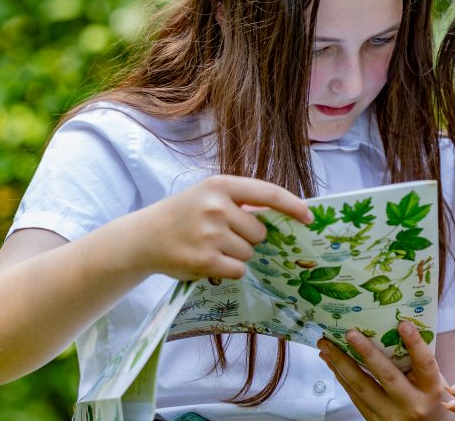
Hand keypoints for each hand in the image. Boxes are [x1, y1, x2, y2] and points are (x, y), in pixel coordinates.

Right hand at [133, 175, 311, 280]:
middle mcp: (216, 207)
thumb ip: (242, 202)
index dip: (292, 206)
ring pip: (250, 252)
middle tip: (222, 236)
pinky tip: (208, 261)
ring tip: (210, 247)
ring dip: (236, 254)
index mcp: (221, 185)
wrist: (145, 237)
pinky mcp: (205, 260)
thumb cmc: (184, 215)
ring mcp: (210, 234)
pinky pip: (238, 269)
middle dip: (248, 238)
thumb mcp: (210, 196)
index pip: (268, 193)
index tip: (309, 217)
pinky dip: (229, 269)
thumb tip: (284, 219)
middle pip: (260, 232)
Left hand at [317, 320, 454, 420]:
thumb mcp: (431, 380)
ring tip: (326, 345)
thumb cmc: (427, 398)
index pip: (425, 364)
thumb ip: (416, 359)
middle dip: (367, 353)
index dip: (415, 344)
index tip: (403, 324)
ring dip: (341, 363)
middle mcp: (411, 404)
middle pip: (387, 376)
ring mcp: (390, 414)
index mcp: (430, 389)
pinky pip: (354, 395)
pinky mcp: (373, 420)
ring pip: (362, 387)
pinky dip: (341, 376)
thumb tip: (392, 325)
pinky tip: (331, 361)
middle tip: (350, 333)